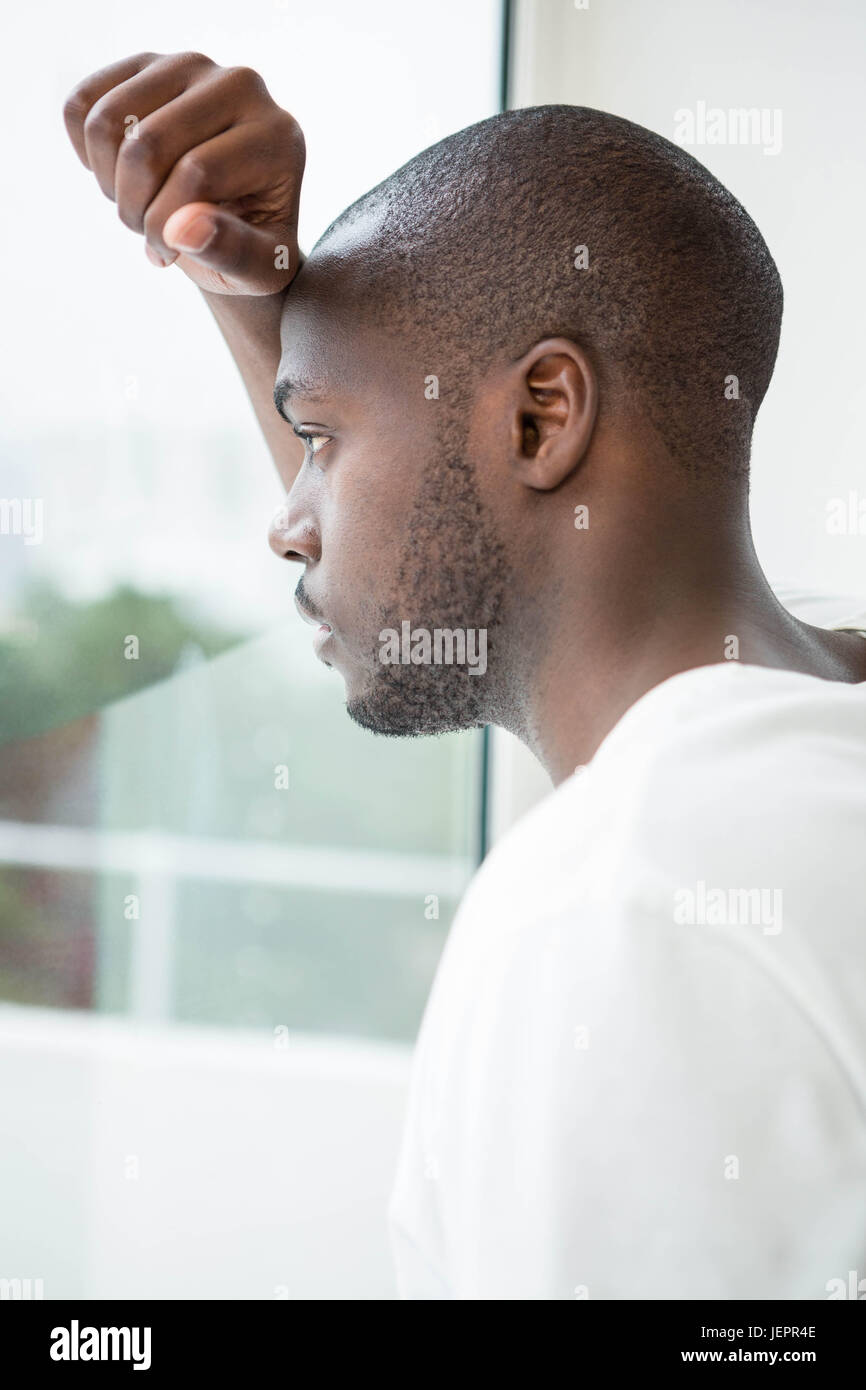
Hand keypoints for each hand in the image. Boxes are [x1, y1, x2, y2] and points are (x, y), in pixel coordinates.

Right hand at [64, 51, 304, 294]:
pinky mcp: (148, 64)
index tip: (169, 253)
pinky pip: (81, 105)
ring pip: (106, 122)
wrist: (237, 217)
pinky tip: (118, 174)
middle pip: (146, 145)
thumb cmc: (251, 246)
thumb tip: (182, 228)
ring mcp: (190, 66)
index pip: (195, 173)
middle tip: (151, 232)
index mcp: (276, 134)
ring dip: (109, 182)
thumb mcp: (258, 270)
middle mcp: (240, 85)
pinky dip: (86, 154)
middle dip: (133, 207)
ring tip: (140, 204)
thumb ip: (232, 254)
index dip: (164, 225)